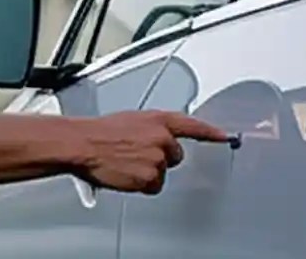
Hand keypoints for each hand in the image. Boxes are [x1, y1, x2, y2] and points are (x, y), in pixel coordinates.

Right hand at [74, 110, 227, 194]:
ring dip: (147, 172)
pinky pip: (152, 186)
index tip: (224, 136)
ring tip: (125, 164)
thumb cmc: (98, 133)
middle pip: (176, 155)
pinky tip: (124, 174)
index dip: (210, 132)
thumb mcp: (129, 121)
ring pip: (162, 173)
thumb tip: (157, 138)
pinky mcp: (151, 176)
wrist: (81, 143)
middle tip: (136, 156)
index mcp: (157, 119)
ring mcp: (158, 157)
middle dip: (160, 158)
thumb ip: (150, 129)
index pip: (192, 125)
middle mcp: (162, 137)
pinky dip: (139, 184)